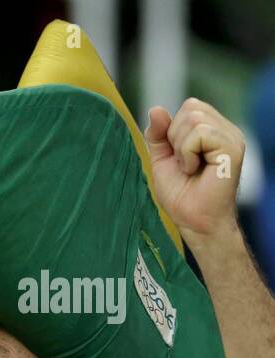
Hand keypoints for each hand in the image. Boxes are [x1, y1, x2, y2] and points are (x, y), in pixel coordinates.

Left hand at [146, 98, 244, 243]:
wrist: (193, 220)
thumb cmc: (181, 194)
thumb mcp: (162, 159)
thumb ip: (158, 134)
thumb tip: (155, 108)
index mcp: (213, 130)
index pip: (190, 106)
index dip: (173, 129)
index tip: (177, 156)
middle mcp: (226, 130)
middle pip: (191, 108)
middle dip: (175, 137)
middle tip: (184, 163)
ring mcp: (232, 137)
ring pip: (195, 118)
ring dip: (181, 147)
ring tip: (189, 167)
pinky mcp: (232, 147)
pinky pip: (200, 133)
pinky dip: (187, 153)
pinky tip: (194, 169)